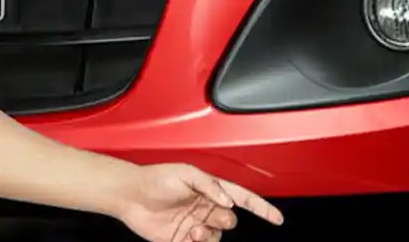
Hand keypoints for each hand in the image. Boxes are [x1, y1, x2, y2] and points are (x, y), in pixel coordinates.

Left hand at [115, 163, 283, 240]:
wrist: (131, 195)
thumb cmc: (156, 178)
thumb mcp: (186, 173)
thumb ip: (210, 185)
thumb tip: (228, 200)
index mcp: (210, 189)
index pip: (242, 198)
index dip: (262, 208)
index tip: (277, 218)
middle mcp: (205, 207)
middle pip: (230, 220)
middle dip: (225, 221)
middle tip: (211, 216)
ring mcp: (194, 224)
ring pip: (216, 236)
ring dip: (209, 235)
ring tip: (193, 229)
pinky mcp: (182, 239)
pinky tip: (187, 236)